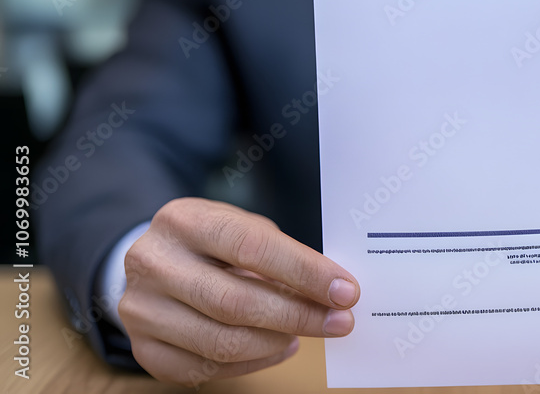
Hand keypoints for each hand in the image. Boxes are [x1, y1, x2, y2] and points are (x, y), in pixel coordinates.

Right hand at [119, 198, 359, 385]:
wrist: (155, 261)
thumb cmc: (214, 244)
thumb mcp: (243, 228)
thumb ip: (282, 255)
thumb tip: (332, 293)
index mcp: (183, 220)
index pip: (251, 247)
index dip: (304, 272)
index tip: (345, 291)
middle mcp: (153, 263)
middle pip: (235, 301)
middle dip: (298, 315)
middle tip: (340, 322)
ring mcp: (141, 309)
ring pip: (221, 342)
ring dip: (276, 342)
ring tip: (303, 332)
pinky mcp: (142, 348)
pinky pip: (205, 370)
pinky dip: (253, 363)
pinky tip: (278, 347)